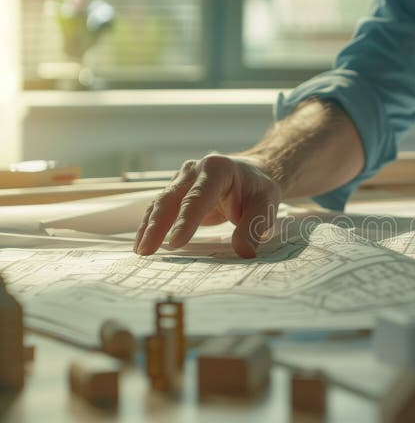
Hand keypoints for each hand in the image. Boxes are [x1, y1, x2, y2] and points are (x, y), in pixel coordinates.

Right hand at [134, 154, 281, 257]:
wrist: (253, 174)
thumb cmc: (258, 190)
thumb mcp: (266, 205)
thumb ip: (254, 227)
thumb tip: (244, 252)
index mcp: (217, 169)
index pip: (198, 197)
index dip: (186, 220)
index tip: (176, 242)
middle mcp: (194, 170)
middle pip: (170, 199)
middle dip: (156, 226)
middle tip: (146, 251)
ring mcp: (182, 180)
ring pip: (160, 203)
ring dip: (148, 227)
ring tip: (141, 251)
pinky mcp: (176, 192)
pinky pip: (160, 209)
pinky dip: (151, 226)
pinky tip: (143, 243)